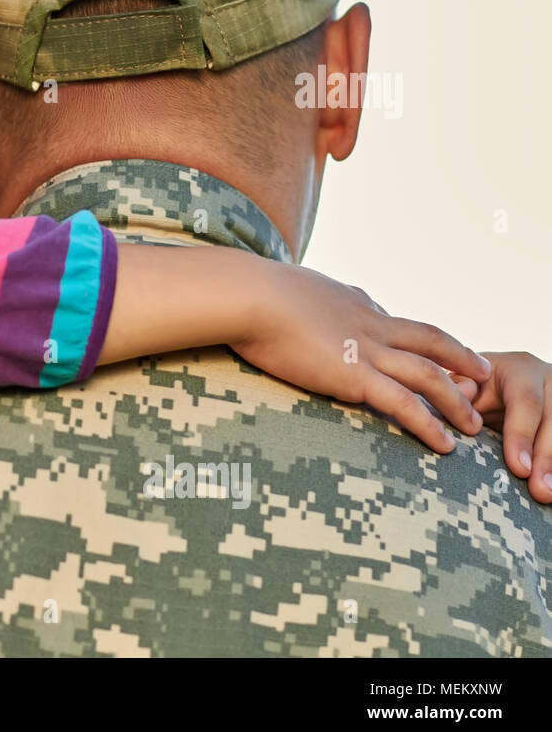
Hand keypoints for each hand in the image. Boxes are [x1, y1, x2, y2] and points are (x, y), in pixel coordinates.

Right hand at [230, 263, 490, 453]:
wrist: (249, 296)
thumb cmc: (249, 292)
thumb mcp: (281, 287)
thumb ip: (294, 299)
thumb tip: (280, 303)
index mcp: (350, 301)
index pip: (390, 319)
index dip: (412, 338)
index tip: (426, 351)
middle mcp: (369, 322)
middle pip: (429, 340)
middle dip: (460, 358)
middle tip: (482, 375)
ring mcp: (367, 350)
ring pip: (429, 375)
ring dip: (455, 401)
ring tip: (473, 425)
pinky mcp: (355, 376)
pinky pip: (404, 404)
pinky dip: (429, 424)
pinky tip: (445, 444)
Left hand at [468, 352, 551, 502]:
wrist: (498, 389)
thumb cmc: (477, 390)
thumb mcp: (469, 384)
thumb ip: (461, 392)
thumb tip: (460, 395)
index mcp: (519, 370)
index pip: (526, 401)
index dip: (522, 435)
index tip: (519, 468)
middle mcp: (548, 382)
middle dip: (546, 458)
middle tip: (540, 490)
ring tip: (547, 494)